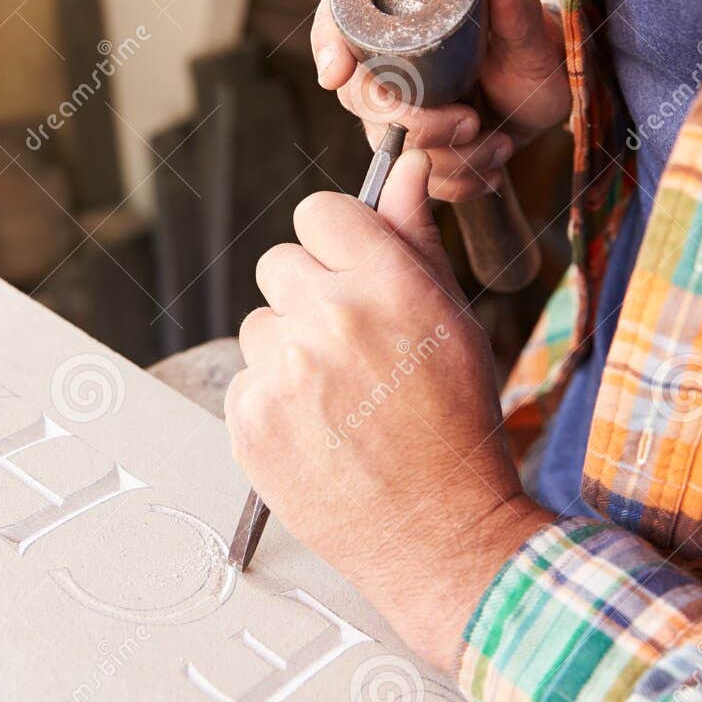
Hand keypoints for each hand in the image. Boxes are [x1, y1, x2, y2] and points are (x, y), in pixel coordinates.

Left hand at [225, 151, 548, 673]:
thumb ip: (415, 239)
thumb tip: (402, 168)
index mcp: (389, 283)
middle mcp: (331, 317)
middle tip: (350, 349)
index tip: (348, 271)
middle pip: (279, 264)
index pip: (320, 213)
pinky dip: (271, 403)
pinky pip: (244, 381)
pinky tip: (316, 432)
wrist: (439, 534)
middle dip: (309, 297)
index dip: (335, 242)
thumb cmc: (458, 426)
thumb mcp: (453, 322)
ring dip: (287, 352)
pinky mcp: (248, 421)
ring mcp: (283, 372)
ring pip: (259, 326)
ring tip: (338, 400)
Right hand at [311, 0, 569, 201]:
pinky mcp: (406, 153)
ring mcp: (388, 114)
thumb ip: (515, 6)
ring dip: (452, 159)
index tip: (338, 72)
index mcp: (396, 18)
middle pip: (361, 99)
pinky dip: (459, 181)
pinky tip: (490, 163)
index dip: (329, 45)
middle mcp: (379, 67)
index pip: (338, 21)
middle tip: (471, 120)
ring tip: (500, 143)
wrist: (538, 95)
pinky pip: (416, 184)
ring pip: (393, 150)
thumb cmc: (526, 50)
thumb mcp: (529, 29)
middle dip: (419, 123)